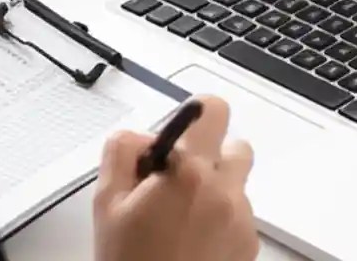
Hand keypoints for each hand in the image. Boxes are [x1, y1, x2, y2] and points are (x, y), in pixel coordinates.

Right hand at [93, 96, 257, 260]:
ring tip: (181, 219)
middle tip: (178, 180)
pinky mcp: (250, 248)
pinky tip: (192, 242)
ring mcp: (243, 222)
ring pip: (239, 185)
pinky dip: (222, 220)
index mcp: (189, 173)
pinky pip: (241, 217)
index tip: (176, 137)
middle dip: (211, 155)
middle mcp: (225, 192)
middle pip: (237, 146)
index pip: (212, 110)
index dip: (194, 118)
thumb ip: (122, 154)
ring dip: (216, 190)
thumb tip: (140, 137)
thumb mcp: (106, 205)